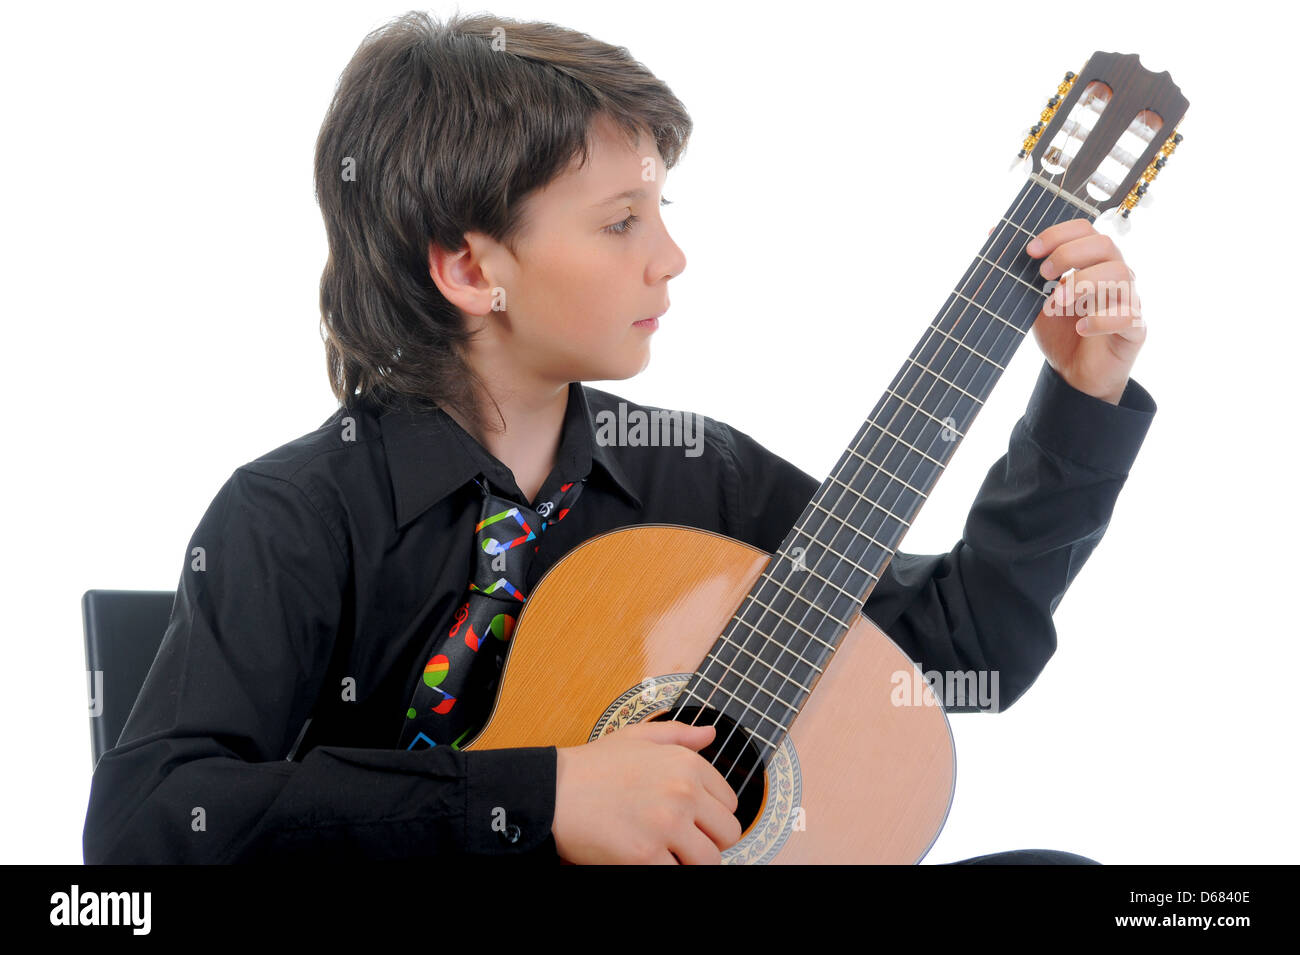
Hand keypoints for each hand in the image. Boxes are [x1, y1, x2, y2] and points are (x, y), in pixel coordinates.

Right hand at [552, 720, 741, 863]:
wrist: (552, 792)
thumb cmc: (592, 767)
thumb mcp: (637, 737)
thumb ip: (679, 735)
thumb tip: (711, 734)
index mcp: (687, 764)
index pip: (730, 804)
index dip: (711, 817)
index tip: (690, 821)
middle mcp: (683, 792)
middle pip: (728, 835)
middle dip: (707, 842)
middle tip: (680, 843)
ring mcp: (666, 825)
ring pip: (710, 861)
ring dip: (690, 862)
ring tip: (666, 854)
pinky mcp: (645, 856)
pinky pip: (678, 875)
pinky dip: (666, 871)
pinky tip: (647, 860)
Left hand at [1023, 218, 1144, 404]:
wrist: (1074, 374)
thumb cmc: (1060, 331)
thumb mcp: (1033, 300)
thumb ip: (1019, 272)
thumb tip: (989, 234)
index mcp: (1091, 262)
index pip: (1085, 229)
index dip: (1058, 234)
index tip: (1031, 250)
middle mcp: (1114, 275)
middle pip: (1105, 244)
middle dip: (1069, 253)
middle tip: (1042, 273)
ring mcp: (1128, 300)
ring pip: (1121, 274)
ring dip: (1082, 283)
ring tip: (1055, 303)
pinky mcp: (1134, 329)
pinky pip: (1128, 316)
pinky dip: (1102, 320)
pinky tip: (1080, 328)